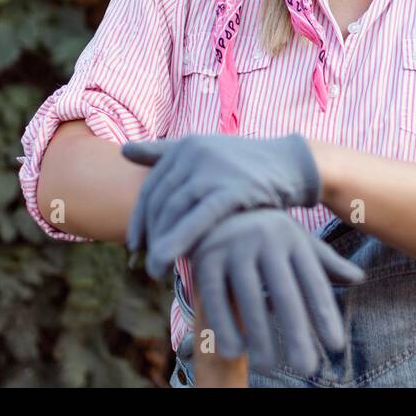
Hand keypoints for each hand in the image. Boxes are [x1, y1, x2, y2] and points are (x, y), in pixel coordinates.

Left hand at [121, 132, 320, 278]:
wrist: (292, 166)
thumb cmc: (246, 165)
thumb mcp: (205, 154)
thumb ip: (164, 153)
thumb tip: (123, 150)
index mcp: (186, 145)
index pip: (152, 188)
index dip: (140, 219)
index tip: (135, 246)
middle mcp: (195, 152)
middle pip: (160, 202)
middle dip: (149, 235)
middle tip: (145, 263)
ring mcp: (214, 169)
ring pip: (174, 212)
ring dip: (160, 244)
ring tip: (156, 270)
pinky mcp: (232, 188)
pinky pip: (198, 219)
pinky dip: (178, 241)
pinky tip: (167, 261)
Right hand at [188, 208, 364, 374]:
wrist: (217, 202)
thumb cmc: (267, 232)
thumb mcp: (297, 241)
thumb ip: (325, 263)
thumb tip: (359, 279)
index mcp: (293, 238)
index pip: (313, 281)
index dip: (325, 314)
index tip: (336, 346)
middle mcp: (266, 240)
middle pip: (284, 293)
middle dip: (296, 333)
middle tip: (307, 368)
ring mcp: (233, 247)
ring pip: (249, 299)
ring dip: (260, 336)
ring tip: (269, 367)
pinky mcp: (205, 259)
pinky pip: (215, 298)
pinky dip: (225, 326)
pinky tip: (235, 351)